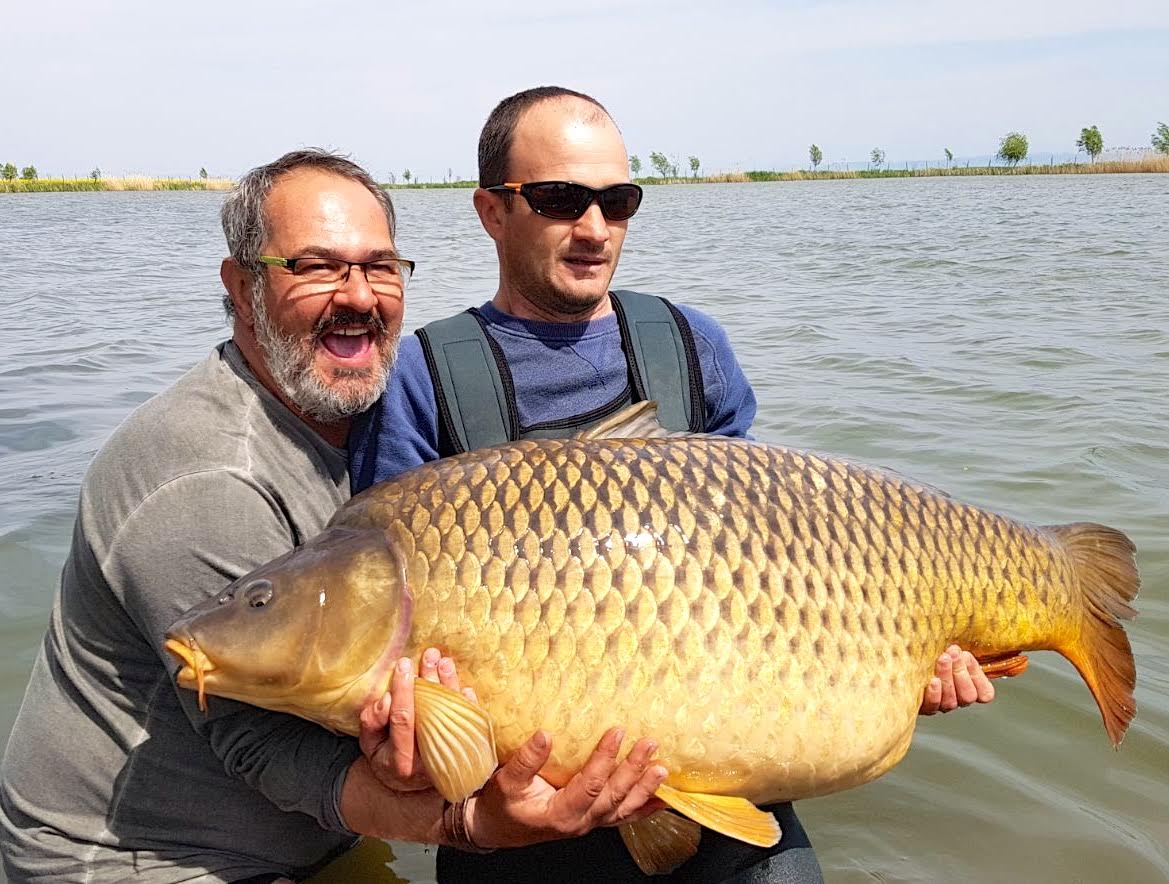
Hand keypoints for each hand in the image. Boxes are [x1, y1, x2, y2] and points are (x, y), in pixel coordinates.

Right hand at [358, 647, 475, 791]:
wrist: (408, 786)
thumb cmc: (384, 757)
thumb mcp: (368, 744)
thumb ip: (372, 722)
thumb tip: (386, 699)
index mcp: (400, 760)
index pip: (403, 720)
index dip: (403, 691)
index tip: (403, 665)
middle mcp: (427, 760)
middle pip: (431, 714)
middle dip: (430, 681)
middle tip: (429, 655)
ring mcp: (447, 756)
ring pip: (450, 715)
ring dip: (449, 685)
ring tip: (444, 662)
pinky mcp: (461, 750)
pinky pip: (468, 724)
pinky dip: (467, 705)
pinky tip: (465, 688)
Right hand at [465, 726, 667, 848]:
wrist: (498, 827)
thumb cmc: (501, 805)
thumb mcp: (506, 782)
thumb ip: (525, 761)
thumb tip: (545, 735)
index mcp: (560, 813)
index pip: (590, 785)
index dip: (605, 759)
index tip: (617, 732)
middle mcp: (580, 822)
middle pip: (614, 796)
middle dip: (634, 770)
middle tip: (649, 744)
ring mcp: (589, 822)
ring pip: (623, 808)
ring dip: (644, 788)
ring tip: (662, 768)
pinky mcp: (593, 819)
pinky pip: (623, 816)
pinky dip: (643, 808)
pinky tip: (661, 799)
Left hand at [919, 644, 994, 714]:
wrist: (903, 666)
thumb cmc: (929, 655)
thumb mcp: (947, 652)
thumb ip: (958, 652)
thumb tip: (959, 646)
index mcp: (968, 688)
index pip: (985, 694)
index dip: (978, 676)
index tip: (966, 656)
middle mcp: (956, 700)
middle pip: (968, 696)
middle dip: (961, 672)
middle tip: (953, 654)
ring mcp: (940, 705)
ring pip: (951, 701)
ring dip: (948, 678)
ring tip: (943, 660)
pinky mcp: (923, 708)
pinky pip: (932, 706)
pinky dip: (935, 693)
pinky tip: (933, 681)